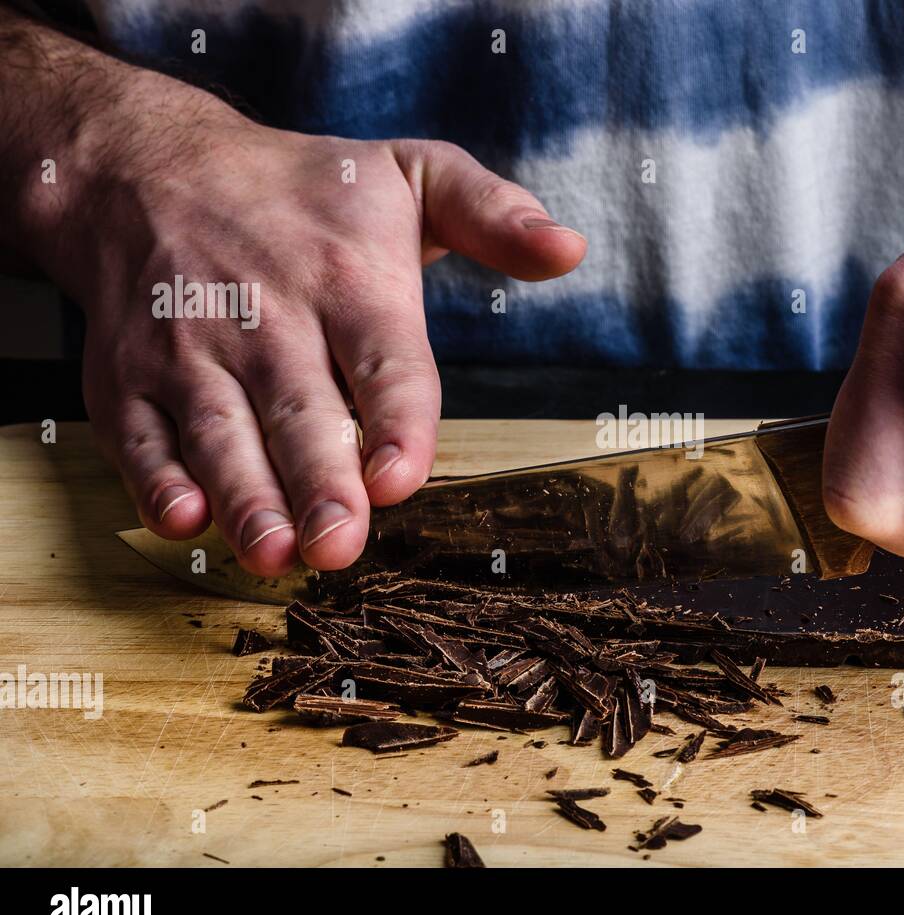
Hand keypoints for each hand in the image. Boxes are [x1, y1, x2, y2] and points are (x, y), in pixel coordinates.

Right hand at [35, 72, 584, 574]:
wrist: (151, 168)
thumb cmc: (305, 189)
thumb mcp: (411, 174)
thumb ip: (492, 214)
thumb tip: (570, 250)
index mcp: (349, 280)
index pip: (383, 361)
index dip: (393, 422)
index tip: (399, 478)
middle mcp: (269, 318)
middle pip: (300, 411)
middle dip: (319, 480)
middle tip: (339, 542)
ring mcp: (192, 350)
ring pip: (221, 433)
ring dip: (247, 497)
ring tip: (274, 552)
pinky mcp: (130, 377)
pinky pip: (140, 436)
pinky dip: (156, 480)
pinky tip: (182, 522)